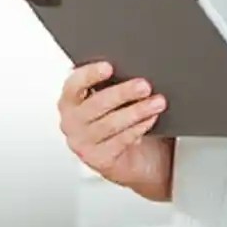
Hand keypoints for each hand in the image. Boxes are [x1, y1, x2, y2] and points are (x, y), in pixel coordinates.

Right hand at [57, 61, 168, 184]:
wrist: (131, 159)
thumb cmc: (120, 120)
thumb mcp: (113, 99)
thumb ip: (112, 83)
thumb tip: (132, 67)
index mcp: (70, 100)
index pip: (73, 84)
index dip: (89, 74)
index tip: (109, 66)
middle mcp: (71, 122)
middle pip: (95, 104)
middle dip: (122, 93)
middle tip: (144, 85)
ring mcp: (82, 143)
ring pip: (110, 124)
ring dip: (137, 111)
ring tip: (156, 102)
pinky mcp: (98, 160)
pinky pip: (120, 141)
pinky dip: (138, 128)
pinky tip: (150, 119)